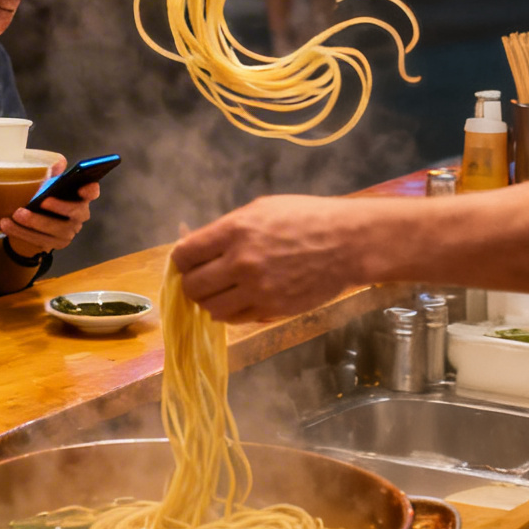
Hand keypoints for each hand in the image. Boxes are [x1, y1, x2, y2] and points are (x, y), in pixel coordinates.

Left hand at [2, 156, 96, 257]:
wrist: (32, 223)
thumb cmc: (42, 196)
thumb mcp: (46, 182)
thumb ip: (53, 172)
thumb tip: (58, 162)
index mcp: (79, 196)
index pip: (92, 192)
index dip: (91, 190)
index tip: (82, 187)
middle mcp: (79, 215)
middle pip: (75, 212)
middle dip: (60, 207)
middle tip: (42, 201)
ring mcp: (69, 232)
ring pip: (55, 230)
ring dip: (35, 222)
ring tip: (16, 214)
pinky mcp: (56, 244)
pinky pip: (39, 240)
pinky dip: (20, 232)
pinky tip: (6, 224)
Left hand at [172, 195, 377, 322]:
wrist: (347, 243)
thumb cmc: (305, 217)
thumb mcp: (261, 209)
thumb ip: (227, 229)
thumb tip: (198, 247)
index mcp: (235, 231)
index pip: (185, 255)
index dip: (182, 260)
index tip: (187, 262)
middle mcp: (241, 262)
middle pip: (193, 286)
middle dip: (192, 283)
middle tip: (202, 279)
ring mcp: (256, 290)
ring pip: (211, 308)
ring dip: (210, 301)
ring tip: (220, 292)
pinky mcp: (271, 309)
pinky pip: (235, 319)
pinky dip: (231, 312)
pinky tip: (239, 300)